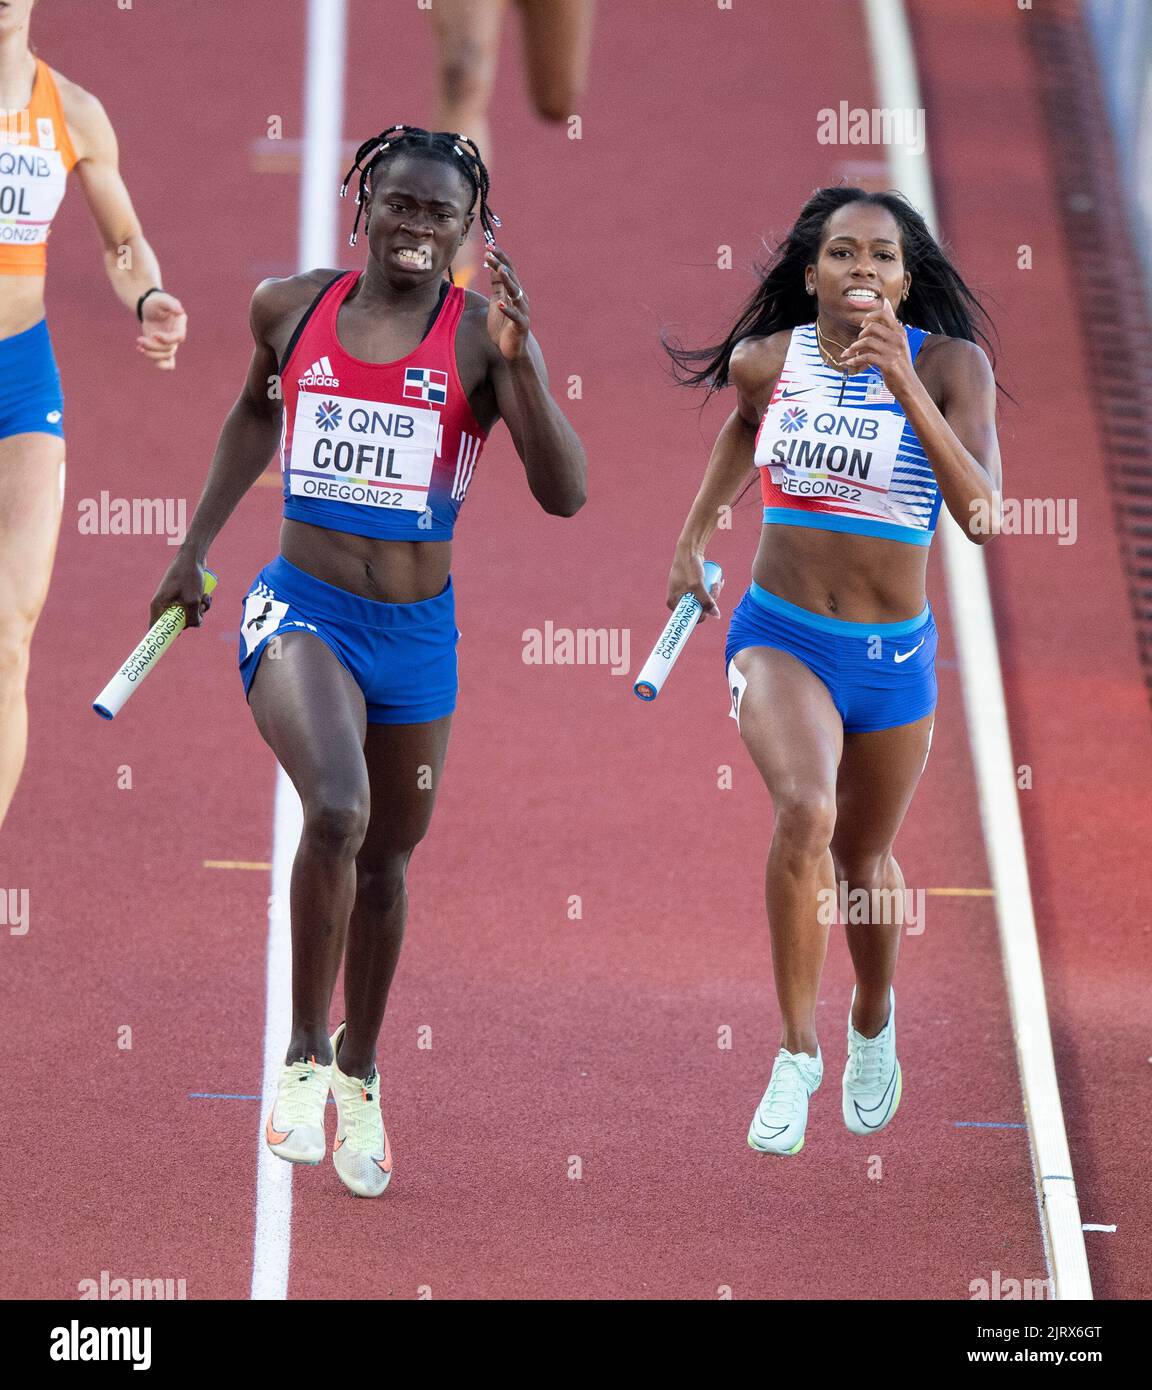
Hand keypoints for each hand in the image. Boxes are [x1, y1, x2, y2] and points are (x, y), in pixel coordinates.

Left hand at [137, 291, 186, 371]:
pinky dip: (157, 363)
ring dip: (151, 354)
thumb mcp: (162, 300)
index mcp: (180, 325)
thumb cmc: (156, 302)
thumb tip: (180, 310)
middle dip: (153, 346)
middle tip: (139, 339)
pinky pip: (166, 364)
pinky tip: (143, 352)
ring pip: (165, 357)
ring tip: (139, 345)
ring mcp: (170, 345)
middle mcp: (176, 337)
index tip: (154, 335)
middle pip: (169, 349)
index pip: (179, 337)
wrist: (149, 309)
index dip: (168, 339)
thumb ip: (171, 304)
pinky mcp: (162, 349)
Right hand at [149, 552, 211, 629]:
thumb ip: (193, 618)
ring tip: (204, 597)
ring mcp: (174, 600)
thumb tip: (196, 625)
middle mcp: (164, 604)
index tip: (174, 638)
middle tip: (198, 608)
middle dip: (192, 619)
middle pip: (178, 624)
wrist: (193, 557)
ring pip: (189, 615)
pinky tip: (207, 595)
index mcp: (158, 606)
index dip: (163, 636)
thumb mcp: (193, 601)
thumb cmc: (189, 577)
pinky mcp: (184, 596)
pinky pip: (193, 607)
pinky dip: (201, 603)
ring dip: (200, 610)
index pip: (156, 628)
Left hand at [484, 244, 528, 360]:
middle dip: (501, 263)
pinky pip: (515, 316)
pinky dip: (508, 310)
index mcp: (513, 291)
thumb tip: (493, 265)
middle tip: (490, 252)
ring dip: (508, 281)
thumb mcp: (497, 300)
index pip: (507, 270)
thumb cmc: (503, 325)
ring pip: (515, 293)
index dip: (499, 258)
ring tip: (500, 270)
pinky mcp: (520, 325)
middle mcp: (520, 298)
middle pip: (511, 277)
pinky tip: (500, 304)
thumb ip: (497, 285)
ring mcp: (522, 311)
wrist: (512, 350)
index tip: (488, 246)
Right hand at [667, 548, 723, 621]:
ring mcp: (684, 592)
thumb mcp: (698, 586)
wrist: (689, 549)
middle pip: (698, 608)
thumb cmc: (689, 567)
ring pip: (702, 600)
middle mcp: (677, 599)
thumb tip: (716, 616)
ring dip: (713, 594)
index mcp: (673, 603)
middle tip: (716, 587)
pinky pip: (702, 592)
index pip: (689, 616)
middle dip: (711, 600)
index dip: (703, 613)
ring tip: (717, 582)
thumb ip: (706, 601)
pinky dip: (710, 589)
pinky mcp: (691, 586)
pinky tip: (718, 582)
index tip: (712, 604)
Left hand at [838, 297, 914, 396]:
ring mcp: (894, 351)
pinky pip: (866, 357)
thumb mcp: (897, 342)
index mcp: (900, 332)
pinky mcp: (888, 363)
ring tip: (850, 354)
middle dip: (860, 335)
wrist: (908, 385)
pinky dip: (855, 359)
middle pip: (872, 327)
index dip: (870, 317)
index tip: (862, 325)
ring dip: (854, 348)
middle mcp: (898, 339)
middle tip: (856, 344)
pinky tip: (850, 363)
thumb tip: (885, 302)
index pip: (883, 315)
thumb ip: (890, 325)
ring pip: (867, 342)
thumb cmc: (900, 364)